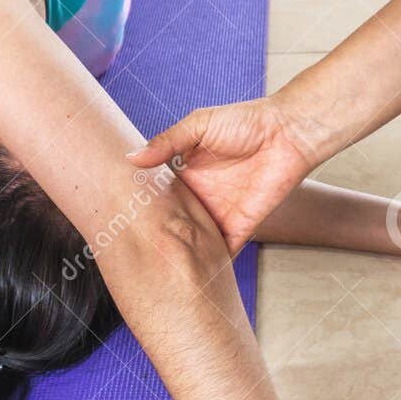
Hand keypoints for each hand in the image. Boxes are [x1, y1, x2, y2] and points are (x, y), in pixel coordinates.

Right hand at [128, 95, 336, 253]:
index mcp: (184, 172)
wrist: (287, 134)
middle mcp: (198, 196)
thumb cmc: (245, 121)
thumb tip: (131, 159)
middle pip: (170, 222)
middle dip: (152, 236)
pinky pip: (221, 253)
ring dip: (177, 254)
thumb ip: (167, 142)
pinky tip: (189, 278)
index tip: (113, 219)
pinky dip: (208, 266)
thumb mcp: (199, 124)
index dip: (137, 206)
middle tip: (124, 252)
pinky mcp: (239, 228)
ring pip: (192, 240)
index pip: (155, 194)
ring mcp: (217, 214)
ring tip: (150, 272)